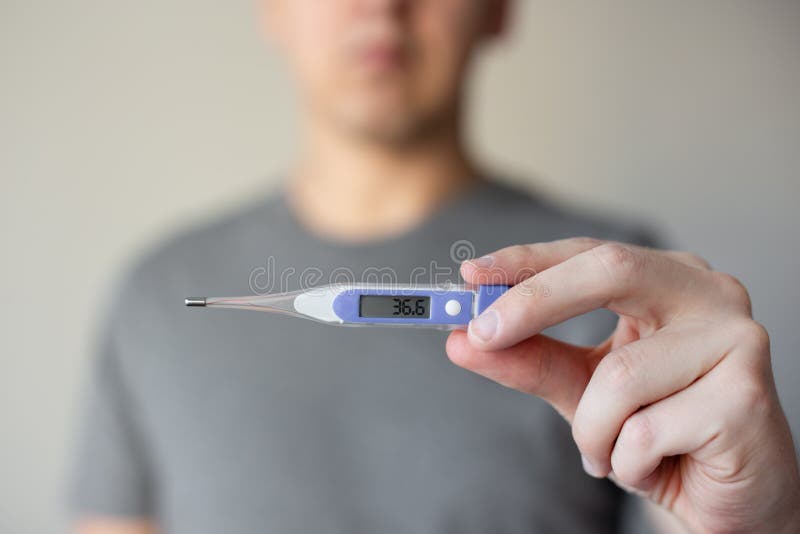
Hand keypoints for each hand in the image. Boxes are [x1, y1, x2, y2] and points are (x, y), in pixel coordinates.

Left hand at [446, 238, 799, 532]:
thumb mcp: (582, 389)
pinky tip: (655, 467)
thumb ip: (529, 359)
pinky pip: (645, 431)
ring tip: (609, 454)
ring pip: (619, 375)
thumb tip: (462, 338)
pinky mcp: (748, 397)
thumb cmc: (659, 433)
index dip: (527, 260)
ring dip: (592, 430)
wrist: (729, 500)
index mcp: (668, 279)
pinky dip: (627, 462)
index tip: (471, 275)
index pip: (590, 252)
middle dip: (534, 302)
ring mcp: (738, 339)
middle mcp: (709, 293)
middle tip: (480, 334)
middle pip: (611, 270)